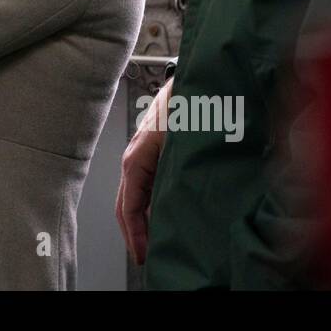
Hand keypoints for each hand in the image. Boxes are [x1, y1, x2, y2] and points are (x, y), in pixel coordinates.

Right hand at [116, 75, 172, 265]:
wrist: (201, 72)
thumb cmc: (191, 100)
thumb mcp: (183, 144)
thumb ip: (176, 177)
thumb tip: (174, 212)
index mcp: (137, 156)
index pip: (129, 206)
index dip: (135, 236)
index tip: (144, 257)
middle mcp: (137, 154)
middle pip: (129, 203)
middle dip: (136, 233)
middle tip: (149, 257)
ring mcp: (146, 150)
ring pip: (139, 193)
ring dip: (147, 218)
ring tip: (160, 241)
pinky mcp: (159, 147)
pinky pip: (150, 182)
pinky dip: (155, 203)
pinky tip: (171, 212)